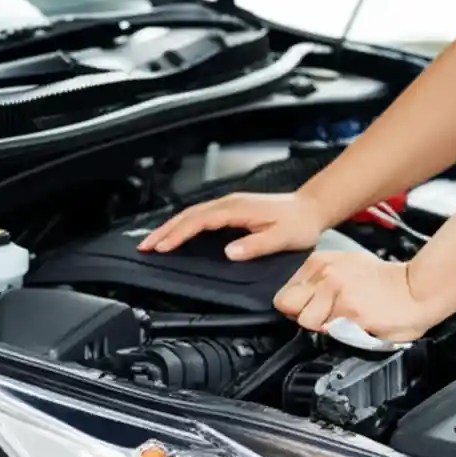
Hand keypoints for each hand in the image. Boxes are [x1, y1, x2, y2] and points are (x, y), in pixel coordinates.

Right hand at [137, 192, 328, 260]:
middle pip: (188, 215)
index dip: (178, 234)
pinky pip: (200, 217)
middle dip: (164, 231)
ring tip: (152, 242)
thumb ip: (256, 245)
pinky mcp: (231, 210)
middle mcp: (229, 203)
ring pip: (191, 214)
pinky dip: (183, 226)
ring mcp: (229, 205)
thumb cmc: (299, 223)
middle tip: (144, 247)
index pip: (199, 221)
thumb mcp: (282, 237)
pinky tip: (176, 235)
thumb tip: (229, 253)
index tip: (162, 247)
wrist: (311, 209)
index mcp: (237, 209)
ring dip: (171, 228)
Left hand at [273, 251, 437, 342]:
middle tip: (330, 316)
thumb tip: (294, 302)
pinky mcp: (350, 313)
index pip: (285, 293)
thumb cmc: (384, 281)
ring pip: (307, 323)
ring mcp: (337, 292)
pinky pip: (330, 333)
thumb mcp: (345, 266)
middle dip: (305, 316)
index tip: (317, 308)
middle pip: (289, 307)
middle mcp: (326, 273)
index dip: (298, 307)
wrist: (417, 290)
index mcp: (320, 261)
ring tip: (347, 319)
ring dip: (324, 327)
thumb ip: (317, 280)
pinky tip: (359, 323)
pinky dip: (341, 333)